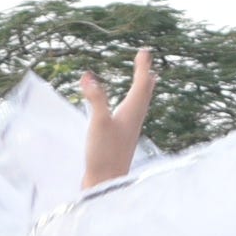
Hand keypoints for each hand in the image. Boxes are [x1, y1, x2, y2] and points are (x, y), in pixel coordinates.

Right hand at [76, 50, 156, 188]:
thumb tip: (88, 76)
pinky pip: (128, 116)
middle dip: (145, 77)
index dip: (143, 67)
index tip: (144, 51)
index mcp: (132, 113)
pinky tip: (123, 112)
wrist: (105, 185)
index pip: (142, 84)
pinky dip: (129, 105)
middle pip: (144, 94)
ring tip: (145, 82)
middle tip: (147, 63)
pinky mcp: (119, 141)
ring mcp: (127, 132)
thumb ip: (95, 99)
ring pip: (138, 105)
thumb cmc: (105, 155)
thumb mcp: (98, 123)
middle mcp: (134, 120)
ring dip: (141, 91)